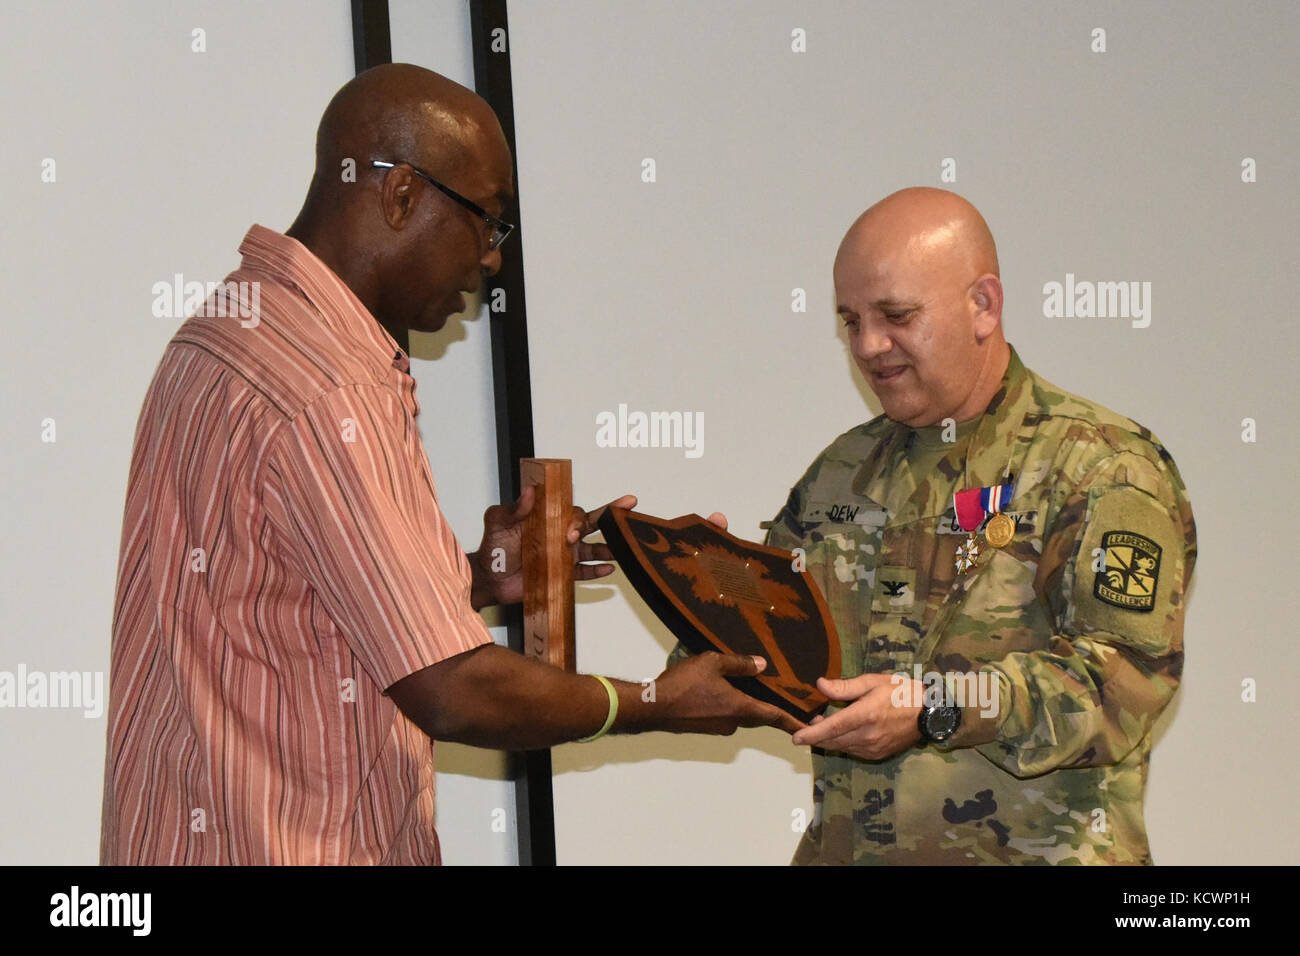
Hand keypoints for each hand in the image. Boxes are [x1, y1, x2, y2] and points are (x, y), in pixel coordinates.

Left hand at [469, 490, 639, 608]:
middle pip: (591, 524)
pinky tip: (608, 569)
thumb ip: (515, 508)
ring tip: (622, 549)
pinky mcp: (561, 573)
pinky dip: (596, 571)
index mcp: (548, 517)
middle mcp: (559, 534)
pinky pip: (584, 572)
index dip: (579, 519)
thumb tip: (528, 491)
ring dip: (608, 548)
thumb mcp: (499, 521)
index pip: (573, 511)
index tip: (573, 531)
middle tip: (623, 514)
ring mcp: (563, 554)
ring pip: (593, 549)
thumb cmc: (493, 547)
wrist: (489, 577)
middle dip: (610, 516)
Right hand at [649, 652, 805, 735]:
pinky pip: (725, 716)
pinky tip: (722, 694)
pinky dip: (730, 707)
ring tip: (750, 690)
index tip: (810, 728)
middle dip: (773, 712)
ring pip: (740, 716)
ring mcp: (718, 728)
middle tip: (788, 706)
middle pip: (759, 717)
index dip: (793, 721)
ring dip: (748, 706)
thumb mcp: (712, 663)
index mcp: (740, 708)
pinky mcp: (704, 727)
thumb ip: (738, 663)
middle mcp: (732, 722)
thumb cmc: (682, 685)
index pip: (774, 716)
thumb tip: (760, 664)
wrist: (652, 707)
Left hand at [790, 675, 922, 759]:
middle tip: (811, 723)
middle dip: (817, 736)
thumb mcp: (874, 682)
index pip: (831, 728)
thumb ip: (845, 687)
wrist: (930, 714)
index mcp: (865, 715)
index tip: (795, 738)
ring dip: (830, 740)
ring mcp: (873, 748)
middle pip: (833, 741)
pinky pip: (853, 751)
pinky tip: (845, 732)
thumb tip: (820, 685)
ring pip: (842, 747)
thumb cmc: (902, 692)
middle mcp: (867, 736)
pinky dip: (844, 743)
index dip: (811, 734)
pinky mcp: (878, 754)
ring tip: (826, 725)